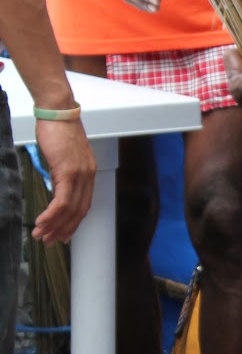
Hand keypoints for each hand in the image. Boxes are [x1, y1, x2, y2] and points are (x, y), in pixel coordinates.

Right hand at [32, 119, 95, 243]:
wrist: (57, 112)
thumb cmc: (57, 131)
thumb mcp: (62, 157)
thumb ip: (61, 174)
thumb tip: (54, 188)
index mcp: (89, 173)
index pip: (84, 205)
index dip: (73, 222)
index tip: (63, 235)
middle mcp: (88, 175)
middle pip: (78, 211)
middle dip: (63, 229)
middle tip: (49, 241)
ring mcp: (80, 174)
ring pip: (69, 209)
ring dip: (54, 225)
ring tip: (41, 235)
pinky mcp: (68, 171)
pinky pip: (61, 200)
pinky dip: (52, 214)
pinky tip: (42, 222)